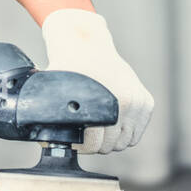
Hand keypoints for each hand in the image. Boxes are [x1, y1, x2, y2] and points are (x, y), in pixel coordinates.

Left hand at [41, 9, 153, 153]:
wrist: (86, 44)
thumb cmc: (68, 68)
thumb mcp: (54, 91)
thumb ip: (50, 118)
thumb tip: (44, 142)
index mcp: (105, 104)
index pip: (94, 144)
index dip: (80, 146)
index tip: (74, 141)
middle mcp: (126, 104)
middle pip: (110, 146)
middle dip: (95, 143)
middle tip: (84, 133)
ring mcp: (139, 103)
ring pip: (125, 142)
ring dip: (110, 139)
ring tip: (97, 126)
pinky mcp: (147, 102)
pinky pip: (136, 133)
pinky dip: (124, 131)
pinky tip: (110, 120)